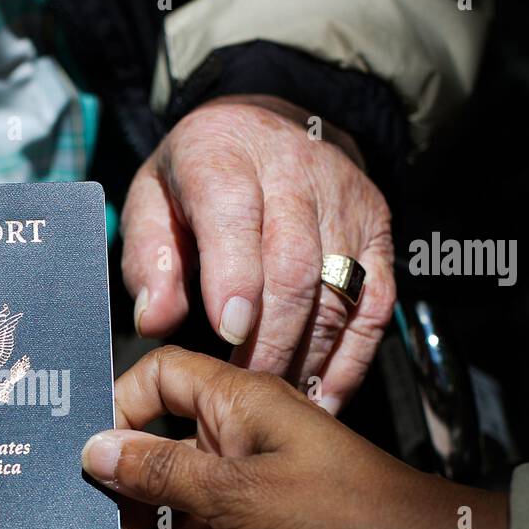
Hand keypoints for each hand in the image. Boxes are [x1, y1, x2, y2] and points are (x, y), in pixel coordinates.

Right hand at [49, 347, 528, 528]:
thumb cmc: (345, 516)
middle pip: (148, 484)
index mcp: (235, 410)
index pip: (158, 383)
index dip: (116, 413)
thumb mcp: (239, 493)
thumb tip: (95, 449)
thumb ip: (162, 473)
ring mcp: (245, 514)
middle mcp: (234, 456)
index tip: (78, 460)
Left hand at [121, 94, 395, 412]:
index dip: (235, 277)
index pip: (236, 216)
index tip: (229, 332)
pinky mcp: (379, 231)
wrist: (269, 126)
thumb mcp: (151, 200)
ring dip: (311, 355)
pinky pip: (375, 303)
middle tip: (247, 389)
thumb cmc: (196, 178)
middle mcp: (294, 173)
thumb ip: (148, 260)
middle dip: (272, 337)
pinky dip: (353, 358)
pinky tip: (325, 396)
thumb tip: (155, 323)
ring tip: (281, 402)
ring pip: (338, 290)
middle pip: (294, 265)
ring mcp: (345, 203)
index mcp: (225, 158)